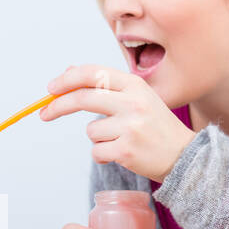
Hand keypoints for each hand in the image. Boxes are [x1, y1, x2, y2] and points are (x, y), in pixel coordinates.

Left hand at [39, 65, 195, 180]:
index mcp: (135, 85)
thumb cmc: (157, 126)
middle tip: (44, 113)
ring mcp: (130, 127)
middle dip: (58, 106)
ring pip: (90, 131)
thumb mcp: (137, 98)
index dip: (67, 79)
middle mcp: (132, 103)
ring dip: (98, 138)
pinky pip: (96, 151)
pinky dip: (103, 154)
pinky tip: (122, 153)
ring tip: (121, 140)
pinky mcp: (125, 150)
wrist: (185, 157)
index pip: (93, 74)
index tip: (51, 88)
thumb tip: (69, 72)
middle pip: (83, 98)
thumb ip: (106, 86)